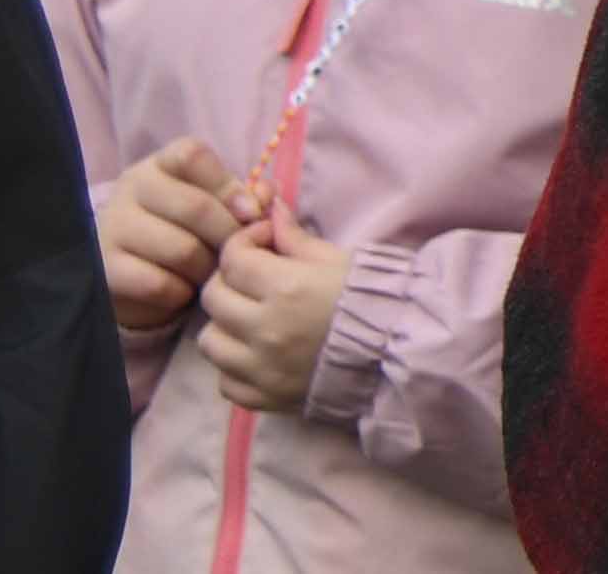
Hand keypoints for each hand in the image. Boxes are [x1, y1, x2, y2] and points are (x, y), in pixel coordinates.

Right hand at [97, 136, 233, 340]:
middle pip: (196, 207)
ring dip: (208, 267)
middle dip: (228, 234)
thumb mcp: (212, 204)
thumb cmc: (184, 230)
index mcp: (159, 165)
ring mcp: (113, 228)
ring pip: (183, 249)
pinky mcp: (106, 269)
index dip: (228, 184)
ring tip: (211, 271)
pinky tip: (184, 289)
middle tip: (238, 251)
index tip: (251, 212)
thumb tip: (266, 196)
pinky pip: (160, 283)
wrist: (132, 275)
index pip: (193, 155)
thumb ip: (242, 195)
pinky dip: (182, 291)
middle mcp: (130, 190)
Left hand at [196, 202, 353, 413]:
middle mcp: (263, 329)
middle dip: (230, 279)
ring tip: (251, 320)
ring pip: (209, 341)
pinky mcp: (263, 398)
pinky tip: (258, 355)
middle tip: (254, 278)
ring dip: (226, 326)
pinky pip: (225, 381)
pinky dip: (235, 367)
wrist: (398, 354)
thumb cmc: (372, 298)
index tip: (265, 241)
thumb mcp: (337, 259)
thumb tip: (269, 209)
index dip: (245, 242)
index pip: (234, 258)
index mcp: (285, 287)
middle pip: (213, 296)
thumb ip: (295, 237)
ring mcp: (259, 368)